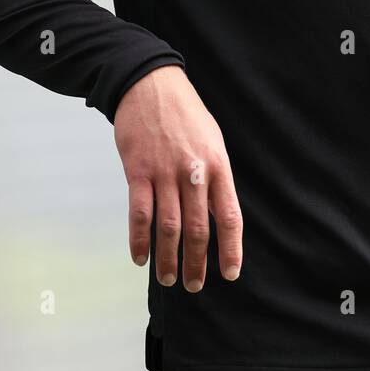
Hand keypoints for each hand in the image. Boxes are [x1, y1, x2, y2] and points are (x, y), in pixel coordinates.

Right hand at [113, 65, 242, 291]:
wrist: (151, 84)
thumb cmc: (185, 115)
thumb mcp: (212, 140)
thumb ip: (215, 177)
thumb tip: (217, 215)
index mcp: (218, 165)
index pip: (229, 216)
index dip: (231, 248)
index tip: (230, 274)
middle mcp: (194, 172)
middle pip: (198, 229)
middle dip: (197, 263)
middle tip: (193, 286)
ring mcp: (165, 172)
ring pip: (169, 227)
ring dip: (168, 258)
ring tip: (168, 278)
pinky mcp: (138, 171)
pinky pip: (139, 213)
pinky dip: (139, 239)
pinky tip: (139, 257)